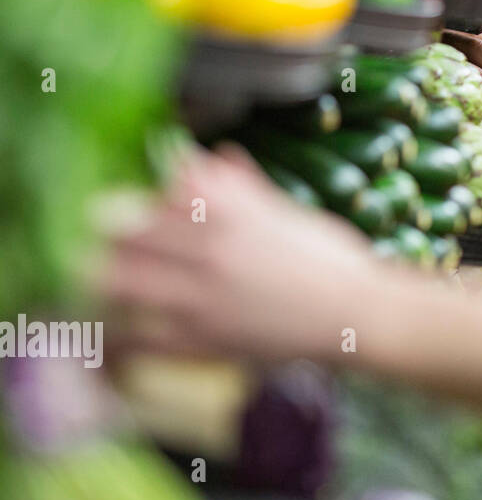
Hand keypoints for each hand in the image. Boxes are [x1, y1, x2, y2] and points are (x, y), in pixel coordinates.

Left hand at [96, 145, 398, 360]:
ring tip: (106, 283)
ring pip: (112, 281)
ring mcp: (198, 296)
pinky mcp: (200, 341)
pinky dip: (118, 335)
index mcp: (229, 210)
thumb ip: (244, 188)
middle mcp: (205, 248)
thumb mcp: (290, 213)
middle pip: (118, 229)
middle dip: (107, 233)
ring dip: (101, 278)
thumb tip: (216, 158)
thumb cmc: (334, 262)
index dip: (138, 195)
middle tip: (105, 242)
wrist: (361, 315)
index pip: (155, 188)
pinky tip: (118, 334)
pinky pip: (135, 337)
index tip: (128, 203)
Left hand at [444, 33, 481, 176]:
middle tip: (439, 38)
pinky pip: (464, 84)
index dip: (477, 43)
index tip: (465, 45)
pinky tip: (434, 78)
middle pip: (477, 45)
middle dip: (457, 40)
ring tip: (429, 52)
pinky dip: (449, 80)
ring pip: (467, 59)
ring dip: (448, 55)